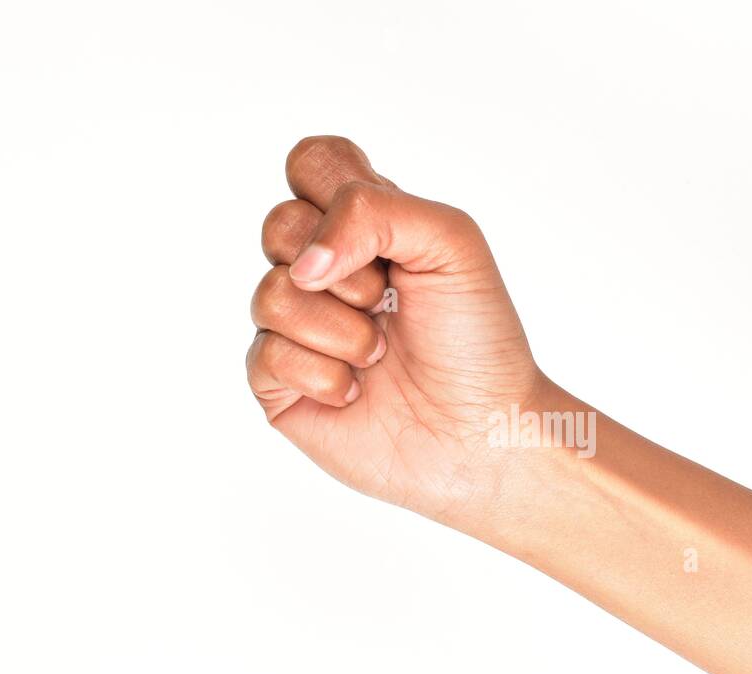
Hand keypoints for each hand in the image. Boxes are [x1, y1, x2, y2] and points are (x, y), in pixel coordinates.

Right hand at [248, 136, 547, 528]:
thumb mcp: (451, 242)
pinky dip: (323, 375)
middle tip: (387, 302)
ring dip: (340, 330)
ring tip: (380, 355)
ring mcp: (298, 327)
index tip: (380, 233)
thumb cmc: (478, 341)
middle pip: (277, 224)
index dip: (330, 187)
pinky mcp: (280, 385)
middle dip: (345, 268)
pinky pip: (265, 356)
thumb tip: (302, 261)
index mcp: (365, 226)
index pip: (310, 162)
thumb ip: (372, 210)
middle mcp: (324, 271)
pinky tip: (357, 392)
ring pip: (269, 294)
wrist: (485, 432)